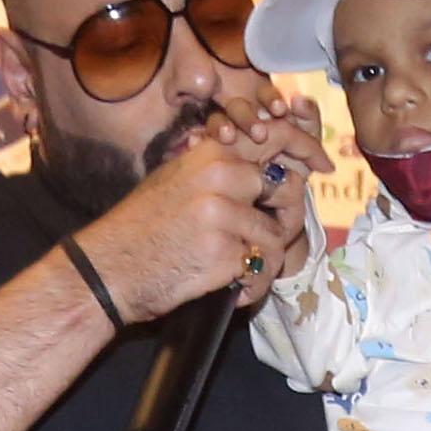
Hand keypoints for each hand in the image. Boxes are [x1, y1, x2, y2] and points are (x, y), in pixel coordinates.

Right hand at [81, 103, 325, 323]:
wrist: (107, 270)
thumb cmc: (140, 230)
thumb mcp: (176, 180)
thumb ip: (218, 171)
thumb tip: (265, 172)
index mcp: (211, 155)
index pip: (275, 138)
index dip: (306, 149)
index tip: (323, 165)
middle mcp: (220, 178)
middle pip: (283, 195)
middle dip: (280, 226)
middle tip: (261, 250)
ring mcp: (223, 215)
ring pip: (276, 239)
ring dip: (263, 264)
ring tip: (237, 277)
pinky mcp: (224, 254)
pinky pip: (261, 273)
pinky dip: (250, 289)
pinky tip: (229, 293)